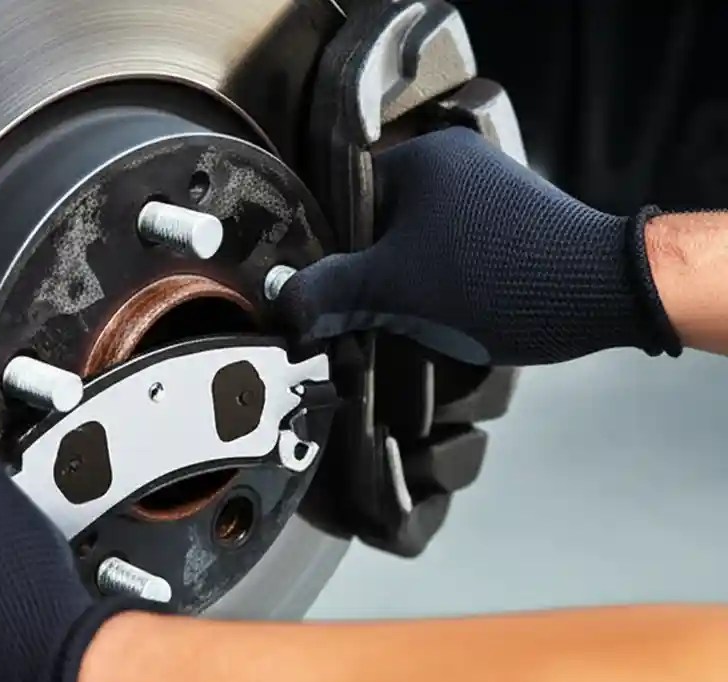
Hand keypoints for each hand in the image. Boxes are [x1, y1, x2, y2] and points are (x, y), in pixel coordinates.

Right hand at [276, 127, 679, 365]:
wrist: (602, 292)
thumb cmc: (490, 279)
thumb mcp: (395, 291)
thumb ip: (330, 294)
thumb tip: (286, 305)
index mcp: (422, 157)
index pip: (344, 201)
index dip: (328, 251)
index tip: (322, 291)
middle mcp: (455, 161)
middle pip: (379, 224)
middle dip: (368, 271)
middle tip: (357, 311)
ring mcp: (489, 190)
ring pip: (416, 243)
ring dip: (405, 283)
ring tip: (400, 318)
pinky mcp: (513, 222)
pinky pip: (453, 251)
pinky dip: (441, 282)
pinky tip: (443, 314)